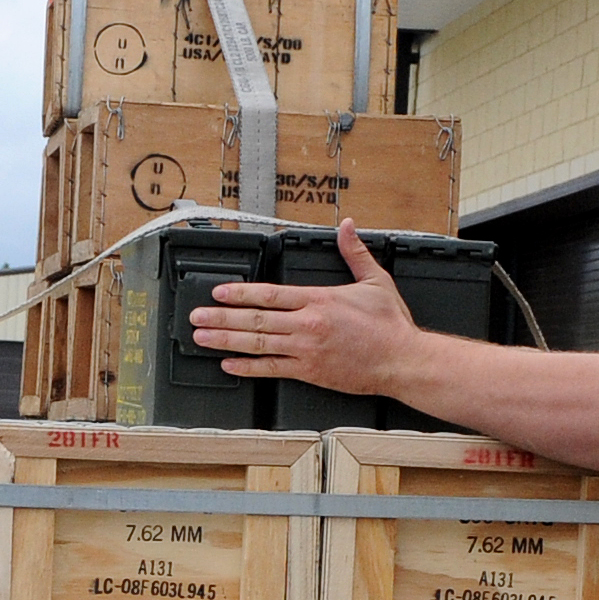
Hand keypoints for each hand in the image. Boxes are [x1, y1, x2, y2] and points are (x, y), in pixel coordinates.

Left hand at [184, 219, 422, 396]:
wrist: (402, 360)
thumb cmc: (390, 325)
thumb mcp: (375, 280)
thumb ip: (354, 252)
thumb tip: (346, 226)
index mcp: (318, 300)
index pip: (269, 294)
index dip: (240, 292)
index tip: (218, 291)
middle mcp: (306, 325)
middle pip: (254, 319)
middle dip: (221, 317)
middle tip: (196, 317)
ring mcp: (305, 350)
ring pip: (256, 344)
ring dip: (225, 340)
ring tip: (202, 337)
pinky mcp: (309, 372)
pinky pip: (271, 370)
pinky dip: (247, 368)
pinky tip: (228, 364)